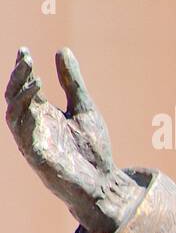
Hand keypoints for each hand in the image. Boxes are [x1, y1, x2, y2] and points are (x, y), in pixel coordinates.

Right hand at [4, 47, 140, 232]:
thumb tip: (62, 50)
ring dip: (20, 95)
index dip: (22, 70)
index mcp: (43, 115)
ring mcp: (32, 142)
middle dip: (18, 78)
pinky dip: (26, 119)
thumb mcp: (84, 108)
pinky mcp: (37, 157)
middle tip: (26, 59)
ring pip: (14, 114)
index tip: (25, 51)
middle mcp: (33, 126)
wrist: (105, 183)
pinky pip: (23, 136)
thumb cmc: (93, 150)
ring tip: (35, 79)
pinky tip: (35, 104)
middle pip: (15, 98)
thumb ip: (72, 82)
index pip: (25, 88)